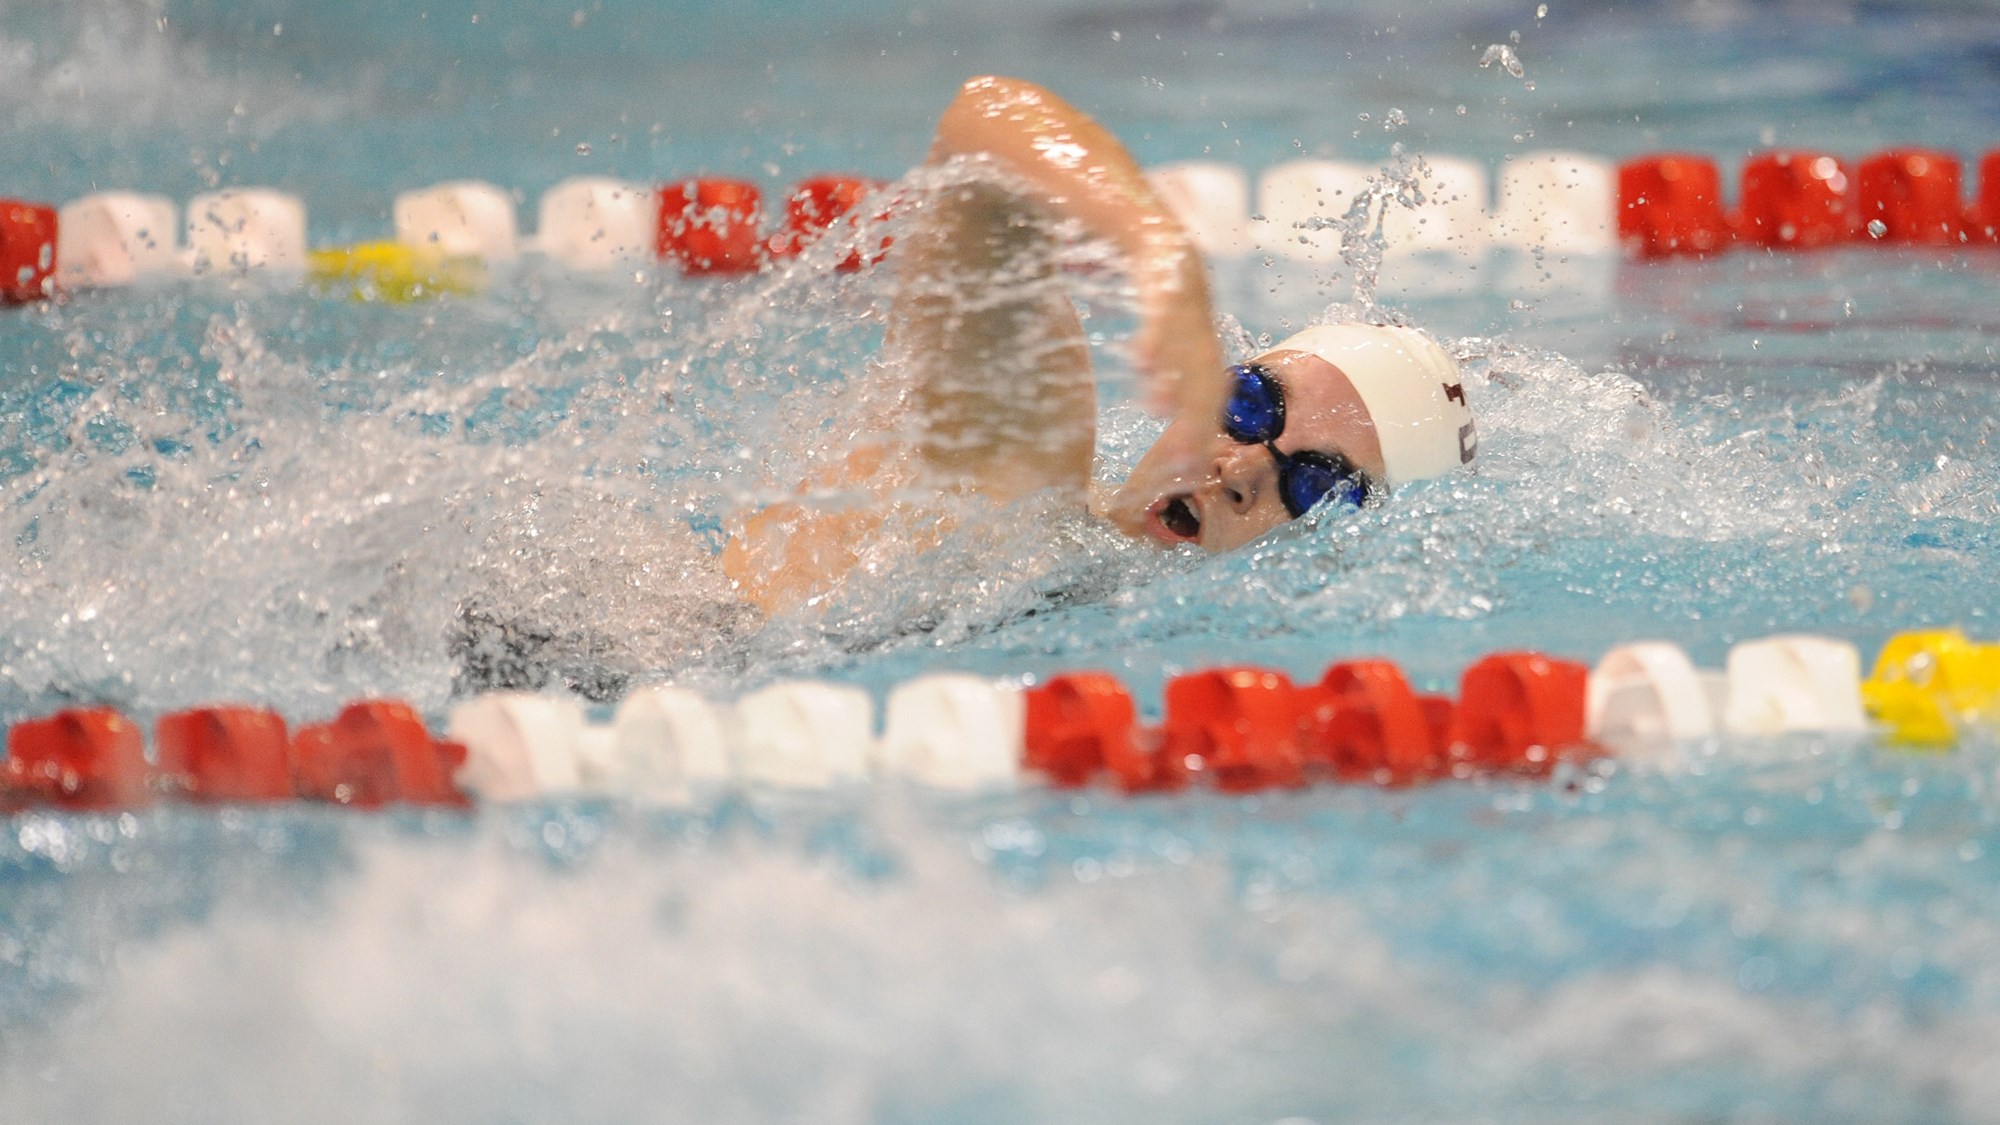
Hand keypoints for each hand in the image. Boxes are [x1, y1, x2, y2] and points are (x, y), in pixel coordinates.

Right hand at [1131, 239, 1224, 476]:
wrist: (1168, 248)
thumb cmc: (1173, 307)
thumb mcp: (1178, 344)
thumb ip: (1171, 379)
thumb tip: (1163, 414)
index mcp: (1206, 358)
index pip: (1211, 404)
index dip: (1205, 436)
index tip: (1195, 469)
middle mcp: (1201, 342)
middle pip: (1203, 387)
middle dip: (1195, 422)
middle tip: (1184, 456)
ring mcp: (1186, 317)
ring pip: (1183, 355)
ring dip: (1173, 382)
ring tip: (1160, 411)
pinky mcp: (1167, 291)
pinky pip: (1161, 317)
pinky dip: (1155, 338)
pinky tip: (1142, 361)